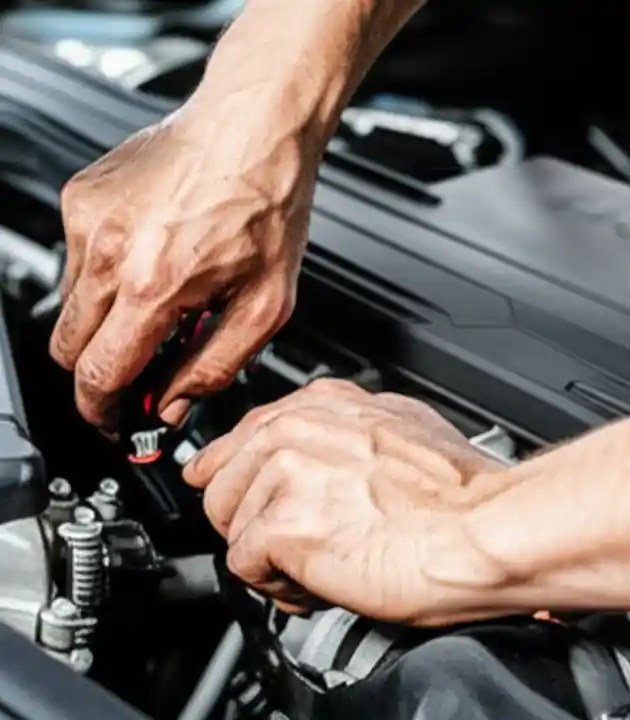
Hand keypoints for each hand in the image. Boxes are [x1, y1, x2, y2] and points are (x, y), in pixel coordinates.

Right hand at [51, 101, 317, 428]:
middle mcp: (110, 252)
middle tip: (140, 371)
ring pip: (70, 305)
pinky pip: (76, 259)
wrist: (255, 126)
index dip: (103, 410)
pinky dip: (106, 273)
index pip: (98, 374)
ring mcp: (87, 221)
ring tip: (162, 301)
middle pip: (68, 347)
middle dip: (99, 370)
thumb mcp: (269, 303)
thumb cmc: (269, 202)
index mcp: (155, 284)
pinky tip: (153, 257)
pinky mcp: (80, 197)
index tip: (116, 420)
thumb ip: (218, 364)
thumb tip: (178, 405)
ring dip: (106, 320)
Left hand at [183, 378, 509, 624]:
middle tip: (309, 547)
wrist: (485, 533)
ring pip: (233, 530)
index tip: (256, 503)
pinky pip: (244, 568)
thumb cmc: (464, 500)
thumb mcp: (407, 434)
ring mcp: (285, 474)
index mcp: (328, 403)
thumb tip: (321, 459)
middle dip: (257, 526)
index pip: (243, 437)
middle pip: (224, 487)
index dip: (248, 482)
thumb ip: (350, 436)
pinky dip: (280, 588)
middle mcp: (299, 429)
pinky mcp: (280, 525)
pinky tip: (321, 585)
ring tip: (327, 567)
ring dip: (273, 561)